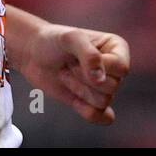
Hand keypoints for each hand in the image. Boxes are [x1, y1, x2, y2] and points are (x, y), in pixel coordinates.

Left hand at [13, 22, 130, 125]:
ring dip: (79, 89)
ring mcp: (104, 87)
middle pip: (112, 87)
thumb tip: (101, 80)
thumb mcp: (70, 38)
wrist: (33, 54)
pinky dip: (87, 111)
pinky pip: (102, 118)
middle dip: (84, 78)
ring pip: (103, 101)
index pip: (121, 68)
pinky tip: (74, 99)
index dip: (97, 67)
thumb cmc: (53, 41)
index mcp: (117, 47)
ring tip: (67, 75)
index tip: (76, 57)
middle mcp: (115, 68)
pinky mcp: (93, 104)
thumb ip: (88, 54)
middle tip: (69, 65)